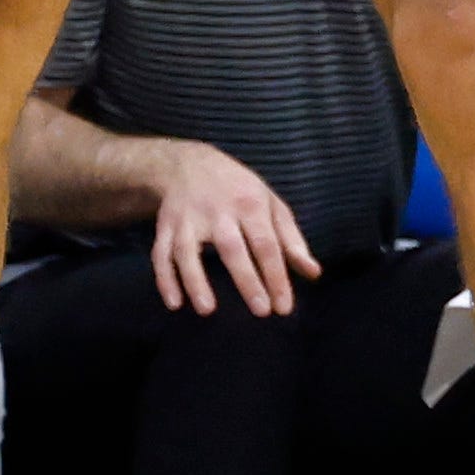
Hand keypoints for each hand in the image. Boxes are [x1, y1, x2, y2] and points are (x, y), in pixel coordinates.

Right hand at [149, 144, 322, 315]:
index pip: (266, 243)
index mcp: (249, 204)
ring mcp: (188, 219)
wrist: (188, 163)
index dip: (276, 275)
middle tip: (262, 312)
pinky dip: (165, 279)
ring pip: (188, 251)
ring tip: (207, 310)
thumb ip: (291, 240)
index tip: (283, 308)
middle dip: (247, 280)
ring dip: (196, 280)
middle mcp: (218, 211)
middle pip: (231, 247)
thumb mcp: (270, 203)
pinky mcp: (165, 226)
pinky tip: (175, 303)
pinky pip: (160, 254)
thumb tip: (313, 273)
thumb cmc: (238, 189)